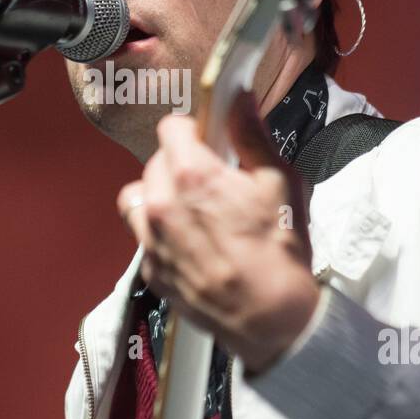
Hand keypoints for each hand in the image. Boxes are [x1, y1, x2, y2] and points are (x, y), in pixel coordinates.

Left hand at [117, 90, 319, 374]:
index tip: (208, 140)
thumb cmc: (281, 250)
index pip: (170, 128)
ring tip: (189, 207)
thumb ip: (252, 137)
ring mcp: (151, 240)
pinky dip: (159, 230)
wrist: (271, 319)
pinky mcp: (150, 269)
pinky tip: (189, 240)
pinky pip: (142, 235)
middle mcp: (162, 205)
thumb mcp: (280, 183)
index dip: (193, 129)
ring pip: (138, 196)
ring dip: (159, 194)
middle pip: (155, 161)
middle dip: (180, 162)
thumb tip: (239, 100)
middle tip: (210, 178)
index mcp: (193, 177)